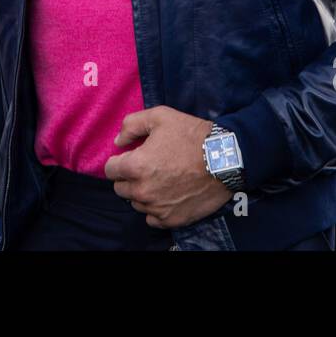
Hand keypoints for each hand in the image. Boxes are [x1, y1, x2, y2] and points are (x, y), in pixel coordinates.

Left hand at [103, 106, 232, 228]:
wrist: (225, 159)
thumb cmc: (192, 135)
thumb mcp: (160, 116)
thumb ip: (131, 125)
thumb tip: (118, 142)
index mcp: (136, 166)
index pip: (110, 170)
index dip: (119, 161)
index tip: (131, 157)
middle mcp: (143, 191)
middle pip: (121, 189)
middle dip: (129, 177)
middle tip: (147, 167)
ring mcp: (157, 208)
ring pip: (136, 203)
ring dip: (142, 193)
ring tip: (160, 180)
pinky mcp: (172, 220)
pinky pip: (152, 218)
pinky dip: (156, 209)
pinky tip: (167, 195)